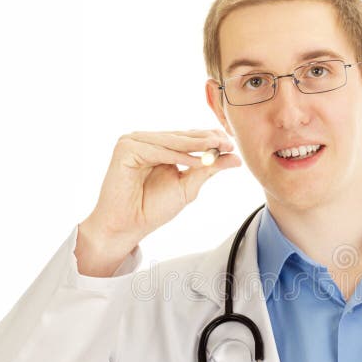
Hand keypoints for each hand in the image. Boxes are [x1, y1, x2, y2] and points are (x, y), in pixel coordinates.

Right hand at [82, 129, 240, 251]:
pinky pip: (157, 150)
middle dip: (206, 139)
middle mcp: (146, 141)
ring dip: (196, 144)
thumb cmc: (153, 208)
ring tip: (217, 146)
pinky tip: (196, 159)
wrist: (128, 225)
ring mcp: (134, 142)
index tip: (233, 144)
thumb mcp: (187, 186)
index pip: (188, 138)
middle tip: (228, 142)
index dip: (210, 139)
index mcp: (159, 147)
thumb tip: (235, 158)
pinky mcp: (125, 148)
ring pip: (171, 141)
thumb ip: (208, 169)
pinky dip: (177, 155)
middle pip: (181, 136)